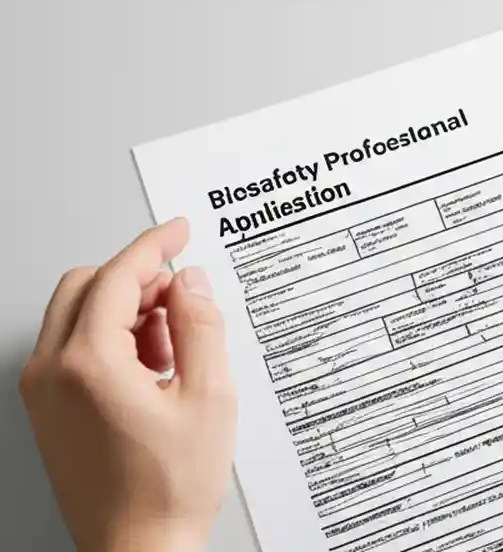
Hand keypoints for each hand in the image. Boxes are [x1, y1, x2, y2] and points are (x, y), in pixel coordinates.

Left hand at [19, 219, 235, 551]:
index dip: (154, 245)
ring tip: (175, 347)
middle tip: (183, 297)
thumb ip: (202, 325)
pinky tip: (154, 369)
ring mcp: (44, 393)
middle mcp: (53, 372)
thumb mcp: (210, 396)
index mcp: (88, 363)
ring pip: (77, 315)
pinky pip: (73, 349)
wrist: (140, 548)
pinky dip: (111, 340)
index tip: (177, 230)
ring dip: (126, 311)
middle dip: (139, 280)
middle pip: (88, 286)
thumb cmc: (169, 487)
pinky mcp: (48, 411)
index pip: (118, 276)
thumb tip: (191, 284)